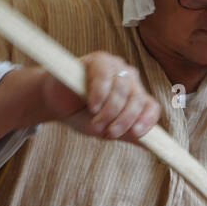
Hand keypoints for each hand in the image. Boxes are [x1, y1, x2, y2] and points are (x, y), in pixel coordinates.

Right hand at [37, 52, 161, 143]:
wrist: (56, 104)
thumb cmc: (82, 116)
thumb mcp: (106, 129)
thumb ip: (126, 134)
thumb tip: (149, 146)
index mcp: (135, 96)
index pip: (151, 107)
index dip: (146, 120)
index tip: (136, 133)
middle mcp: (129, 79)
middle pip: (137, 100)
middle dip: (124, 120)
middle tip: (109, 134)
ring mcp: (115, 67)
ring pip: (122, 89)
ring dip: (109, 111)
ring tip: (95, 123)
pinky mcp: (98, 60)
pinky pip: (105, 75)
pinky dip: (100, 93)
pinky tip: (93, 106)